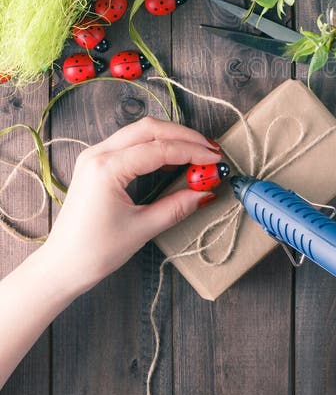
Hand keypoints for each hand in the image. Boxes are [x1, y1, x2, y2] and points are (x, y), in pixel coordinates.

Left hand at [42, 117, 223, 294]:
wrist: (61, 265)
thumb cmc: (95, 251)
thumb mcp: (142, 229)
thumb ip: (177, 207)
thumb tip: (206, 192)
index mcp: (106, 168)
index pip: (159, 149)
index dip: (192, 152)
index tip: (216, 160)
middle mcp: (98, 154)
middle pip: (150, 128)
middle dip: (184, 136)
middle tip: (210, 150)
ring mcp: (94, 156)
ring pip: (140, 131)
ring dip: (170, 138)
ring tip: (197, 153)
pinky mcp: (96, 164)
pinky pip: (130, 144)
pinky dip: (155, 146)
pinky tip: (173, 159)